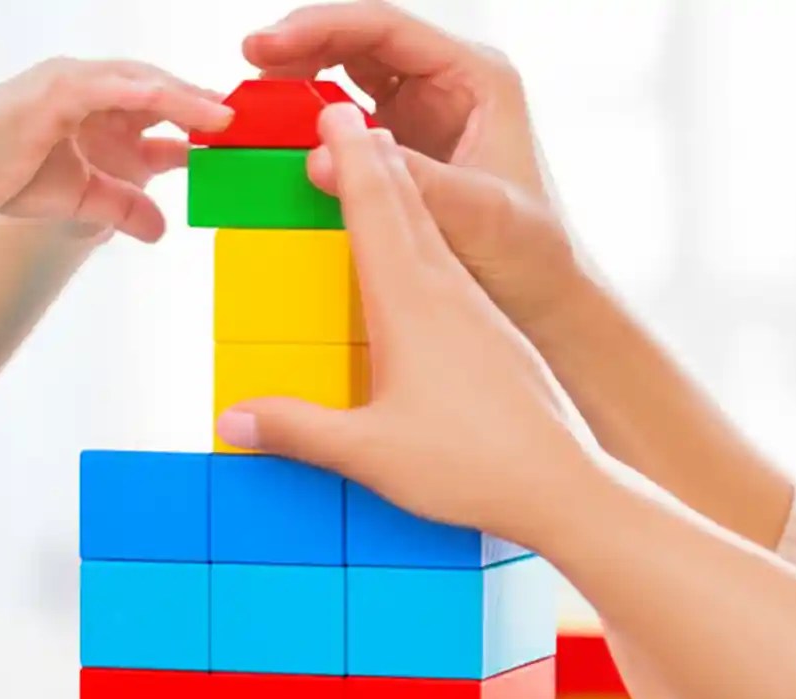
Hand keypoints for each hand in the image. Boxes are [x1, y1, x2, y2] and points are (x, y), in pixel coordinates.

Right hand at [0, 58, 232, 240]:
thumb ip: (124, 207)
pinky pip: (101, 86)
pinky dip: (134, 91)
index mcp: (96, 104)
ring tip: (221, 115)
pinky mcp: (51, 91)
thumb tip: (162, 229)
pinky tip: (165, 100)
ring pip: (139, 81)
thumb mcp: (82, 198)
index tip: (233, 135)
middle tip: (242, 121)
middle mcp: (87, 85)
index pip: (157, 103)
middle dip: (200, 102)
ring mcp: (69, 81)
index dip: (195, 116)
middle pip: (158, 85)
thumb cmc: (7, 179)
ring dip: (182, 96)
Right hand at [215, 104, 593, 545]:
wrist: (565, 487)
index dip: (349, 159)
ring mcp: (472, 309)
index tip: (330, 114)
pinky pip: (444, 261)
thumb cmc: (471, 466)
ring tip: (374, 160)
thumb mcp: (368, 453)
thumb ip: (296, 430)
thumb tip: (229, 419)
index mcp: (412, 304)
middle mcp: (445, 291)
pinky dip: (419, 231)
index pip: (374, 212)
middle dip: (368, 155)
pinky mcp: (489, 330)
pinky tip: (414, 252)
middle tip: (342, 114)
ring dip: (396, 189)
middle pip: (402, 205)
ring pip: (427, 230)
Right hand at [246, 2, 585, 328]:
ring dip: (299, 78)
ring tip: (255, 96)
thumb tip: (320, 156)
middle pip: (359, 40)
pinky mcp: (398, 149)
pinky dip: (308, 121)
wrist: (542, 302)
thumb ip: (405, 181)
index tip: (267, 45)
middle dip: (301, 45)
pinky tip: (279, 134)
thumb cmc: (529, 252)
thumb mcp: (475, 213)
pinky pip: (343, 120)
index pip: (386, 28)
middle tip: (249, 62)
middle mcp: (445, 84)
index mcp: (474, 76)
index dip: (322, 27)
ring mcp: (420, 115)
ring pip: (346, 73)